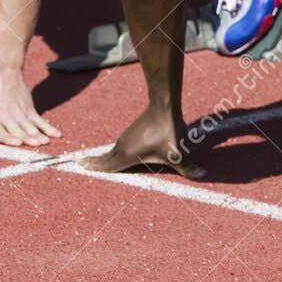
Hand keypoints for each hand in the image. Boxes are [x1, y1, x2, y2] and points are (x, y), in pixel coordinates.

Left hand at [0, 63, 61, 147]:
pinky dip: (49, 128)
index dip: (8, 138)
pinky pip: (40, 120)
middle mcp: (6, 116)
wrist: (4, 72)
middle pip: (18, 129)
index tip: (17, 144)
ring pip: (30, 126)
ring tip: (45, 142)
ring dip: (39, 134)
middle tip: (36, 145)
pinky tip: (56, 134)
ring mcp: (20, 112)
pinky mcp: (29, 109)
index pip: (0, 131)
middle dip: (28, 138)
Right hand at [80, 109, 202, 178]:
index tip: (80, 168)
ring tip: (91, 161)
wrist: (164, 107)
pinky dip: (112, 151)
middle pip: (105, 159)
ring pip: (112, 151)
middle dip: (94, 163)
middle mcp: (122, 146)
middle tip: (79, 165)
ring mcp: (126, 138)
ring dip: (102, 157)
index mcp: (127, 155)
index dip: (96, 169)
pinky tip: (114, 153)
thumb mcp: (178, 154)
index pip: (107, 166)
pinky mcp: (132, 132)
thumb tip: (202, 175)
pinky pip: (118, 145)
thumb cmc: (168, 132)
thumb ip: (188, 167)